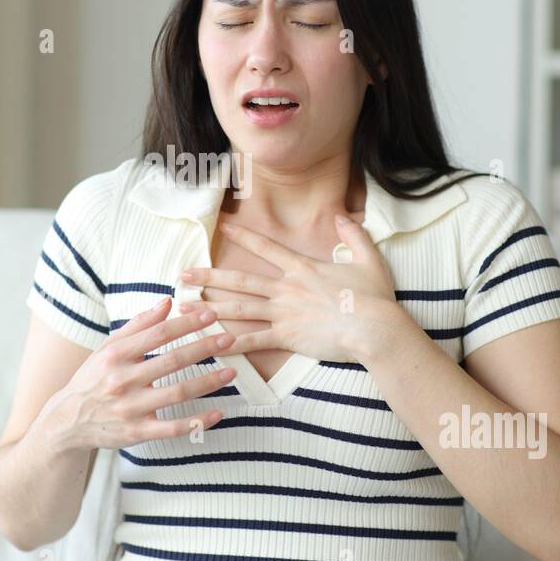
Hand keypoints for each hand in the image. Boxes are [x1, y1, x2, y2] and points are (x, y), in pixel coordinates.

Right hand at [53, 297, 237, 450]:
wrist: (67, 421)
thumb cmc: (93, 378)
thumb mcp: (108, 347)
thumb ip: (138, 325)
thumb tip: (168, 301)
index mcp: (115, 355)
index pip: (158, 334)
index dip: (187, 322)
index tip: (211, 314)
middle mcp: (122, 380)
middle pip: (171, 361)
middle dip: (204, 348)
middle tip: (230, 339)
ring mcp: (130, 408)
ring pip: (177, 393)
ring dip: (208, 382)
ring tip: (231, 372)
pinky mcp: (137, 432)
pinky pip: (173, 428)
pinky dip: (197, 422)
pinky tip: (218, 413)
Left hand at [177, 214, 400, 363]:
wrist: (376, 329)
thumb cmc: (375, 297)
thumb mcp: (368, 258)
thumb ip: (352, 235)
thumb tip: (341, 216)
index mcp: (302, 269)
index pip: (266, 247)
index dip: (244, 235)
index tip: (223, 227)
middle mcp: (286, 289)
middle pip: (240, 279)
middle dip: (209, 275)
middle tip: (184, 273)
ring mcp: (283, 314)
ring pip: (239, 309)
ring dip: (210, 307)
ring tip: (185, 307)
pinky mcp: (286, 338)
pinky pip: (253, 341)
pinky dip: (231, 343)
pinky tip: (210, 344)